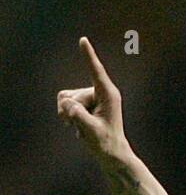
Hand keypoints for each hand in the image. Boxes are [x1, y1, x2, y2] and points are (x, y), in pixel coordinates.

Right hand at [57, 37, 126, 157]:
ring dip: (69, 115)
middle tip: (83, 128)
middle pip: (73, 95)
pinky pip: (65, 102)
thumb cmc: (105, 144)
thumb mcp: (91, 131)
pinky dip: (68, 115)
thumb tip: (66, 104)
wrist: (111, 155)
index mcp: (108, 95)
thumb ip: (77, 116)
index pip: (96, 71)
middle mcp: (101, 92)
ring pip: (67, 98)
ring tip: (82, 128)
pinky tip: (79, 127)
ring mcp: (93, 96)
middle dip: (72, 112)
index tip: (83, 40)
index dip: (88, 55)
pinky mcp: (86, 102)